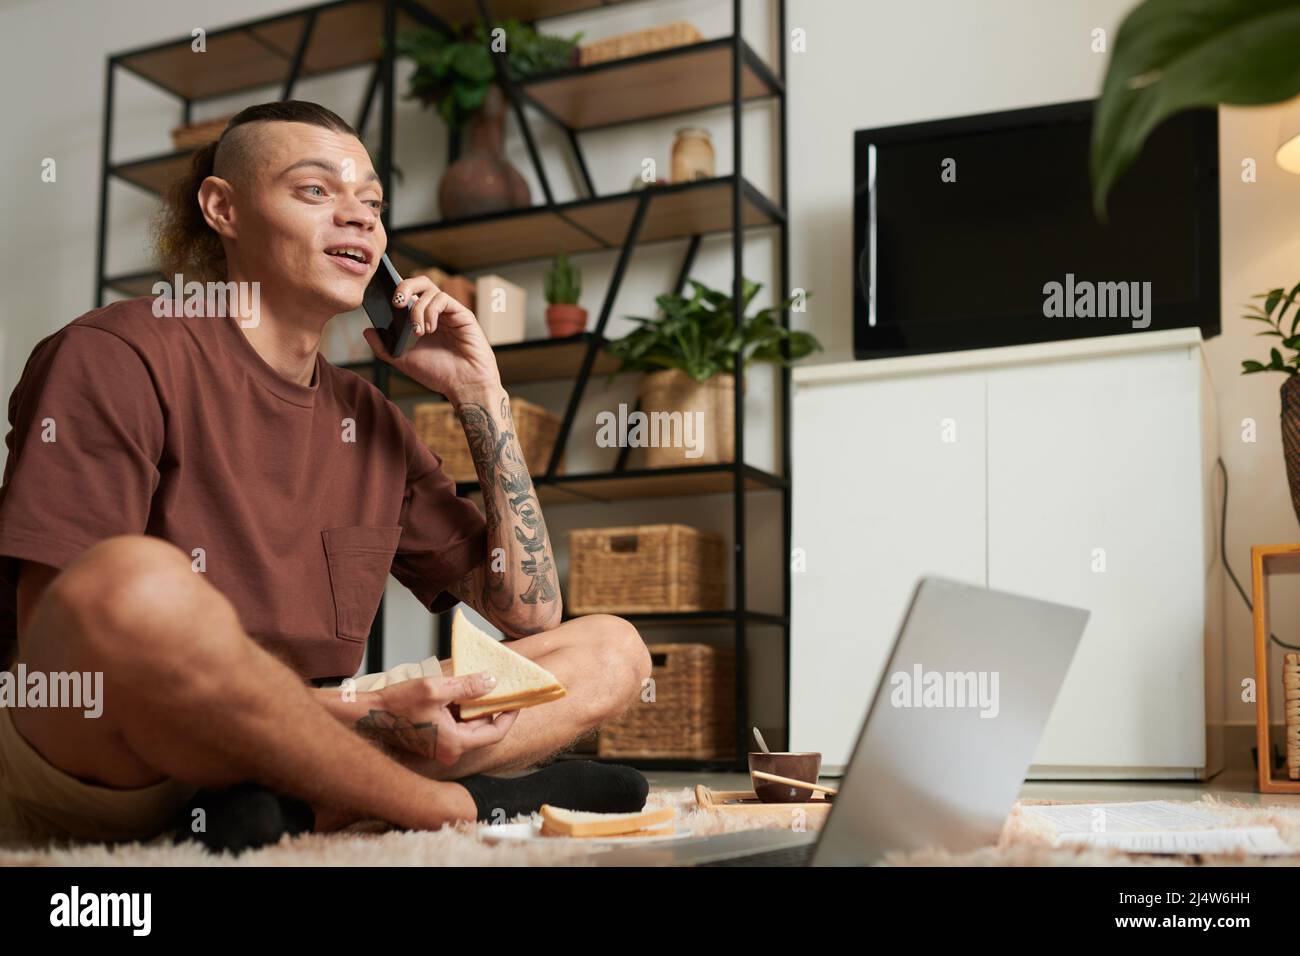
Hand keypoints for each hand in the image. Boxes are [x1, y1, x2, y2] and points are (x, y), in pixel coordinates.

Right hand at [356, 672, 517, 765]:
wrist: (366, 715)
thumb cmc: (396, 705)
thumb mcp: (435, 689)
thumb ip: (467, 686)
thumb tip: (492, 681)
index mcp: (454, 744)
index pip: (494, 734)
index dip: (508, 716)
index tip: (518, 700)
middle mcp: (450, 750)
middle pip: (482, 729)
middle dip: (491, 707)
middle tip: (501, 685)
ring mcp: (441, 747)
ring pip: (468, 726)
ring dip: (474, 706)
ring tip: (481, 683)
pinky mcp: (433, 740)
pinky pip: (456, 725)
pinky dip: (461, 709)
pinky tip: (461, 691)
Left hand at [362, 274, 501, 399]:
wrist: (464, 385)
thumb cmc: (439, 373)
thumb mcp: (403, 361)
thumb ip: (384, 347)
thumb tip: (367, 330)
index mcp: (421, 319)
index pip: (407, 294)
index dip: (395, 289)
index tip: (382, 295)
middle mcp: (435, 312)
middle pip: (419, 283)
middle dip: (404, 287)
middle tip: (396, 303)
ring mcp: (449, 312)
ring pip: (429, 290)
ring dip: (417, 310)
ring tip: (418, 332)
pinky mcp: (462, 314)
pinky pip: (442, 299)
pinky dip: (431, 311)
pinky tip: (430, 329)